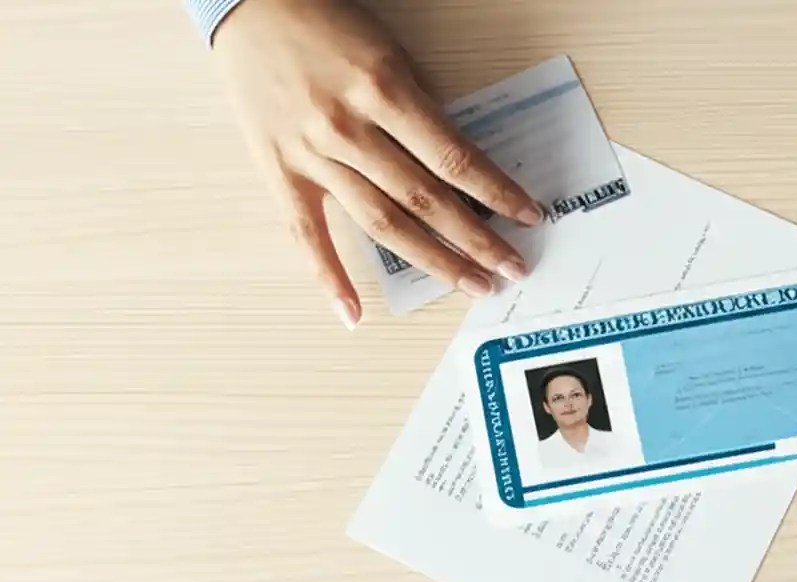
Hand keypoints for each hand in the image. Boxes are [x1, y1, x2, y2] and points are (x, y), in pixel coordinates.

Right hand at [212, 0, 542, 328]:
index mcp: (383, 91)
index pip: (455, 158)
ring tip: (473, 284)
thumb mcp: (390, 52)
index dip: (496, 192)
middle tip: (512, 267)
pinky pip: (306, 235)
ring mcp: (312, 156)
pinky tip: (353, 314)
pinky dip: (328, 277)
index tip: (527, 216)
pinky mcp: (280, 173)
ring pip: (381, 224)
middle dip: (476, 239)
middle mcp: (349, 129)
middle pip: (426, 200)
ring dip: (432, 260)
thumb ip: (422, 108)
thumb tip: (459, 164)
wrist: (247, 7)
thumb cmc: (326, 23)